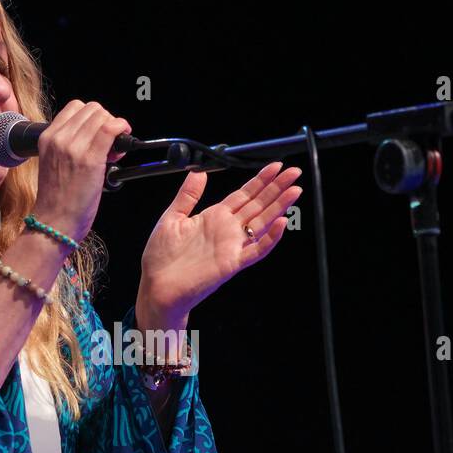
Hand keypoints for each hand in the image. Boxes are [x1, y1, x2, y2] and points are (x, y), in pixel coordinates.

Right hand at [30, 100, 131, 242]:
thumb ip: (71, 146)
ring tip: (114, 150)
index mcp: (47, 137)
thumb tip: (101, 136)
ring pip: (103, 116)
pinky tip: (122, 145)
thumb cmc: (57, 201)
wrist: (54, 223)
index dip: (93, 118)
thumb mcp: (56, 164)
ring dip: (115, 128)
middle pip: (92, 109)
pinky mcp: (90, 159)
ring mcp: (74, 147)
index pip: (76, 108)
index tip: (99, 133)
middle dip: (106, 122)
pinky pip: (111, 128)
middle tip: (110, 144)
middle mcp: (59, 138)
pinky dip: (122, 129)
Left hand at [139, 161, 302, 319]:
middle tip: (294, 172)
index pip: (244, 194)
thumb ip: (187, 196)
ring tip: (295, 190)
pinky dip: (269, 239)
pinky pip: (256, 250)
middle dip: (277, 188)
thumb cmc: (161, 258)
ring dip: (279, 207)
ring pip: (262, 223)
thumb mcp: (172, 218)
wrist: (156, 286)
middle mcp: (226, 230)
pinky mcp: (232, 263)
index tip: (276, 166)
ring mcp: (231, 246)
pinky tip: (281, 224)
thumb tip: (198, 172)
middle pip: (258, 205)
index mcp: (213, 217)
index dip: (261, 180)